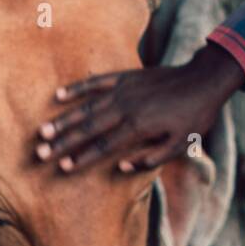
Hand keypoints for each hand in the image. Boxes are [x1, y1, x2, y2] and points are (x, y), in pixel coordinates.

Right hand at [35, 43, 244, 173]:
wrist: (204, 80)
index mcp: (139, 127)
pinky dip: (77, 89)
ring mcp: (124, 90)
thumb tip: (121, 167)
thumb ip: (152, 158)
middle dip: (63, 142)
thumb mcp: (181, 145)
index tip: (62, 168)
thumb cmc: (194, 117)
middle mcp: (126, 108)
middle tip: (40, 153)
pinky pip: (96, 82)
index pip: (104, 146)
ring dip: (64, 120)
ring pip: (87, 107)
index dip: (81, 158)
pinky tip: (58, 96)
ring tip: (43, 131)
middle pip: (89, 128)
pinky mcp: (125, 77)